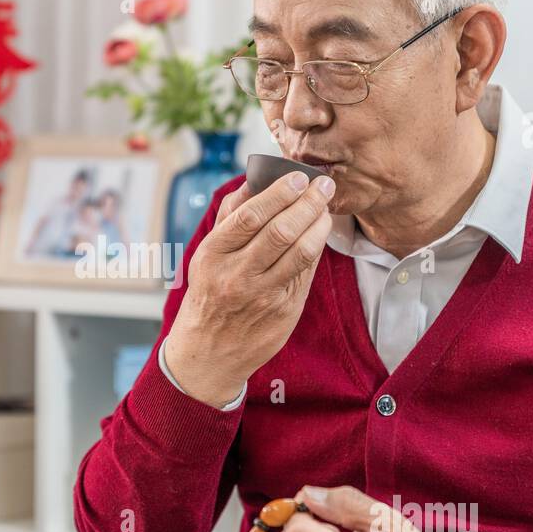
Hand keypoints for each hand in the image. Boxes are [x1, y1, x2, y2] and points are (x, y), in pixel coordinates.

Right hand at [165, 170, 334, 406]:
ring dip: (319, 225)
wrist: (209, 353)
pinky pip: (306, 273)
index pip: (250, 217)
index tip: (298, 177)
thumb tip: (255, 180)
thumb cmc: (209, 294)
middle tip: (324, 185)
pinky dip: (315, 249)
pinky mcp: (284, 312)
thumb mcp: (206, 256)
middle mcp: (236, 276)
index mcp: (213, 255)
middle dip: (308, 203)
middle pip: (281, 232)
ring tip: (326, 209)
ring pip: (301, 253)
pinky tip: (318, 235)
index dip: (279, 194)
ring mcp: (262, 296)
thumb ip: (230, 217)